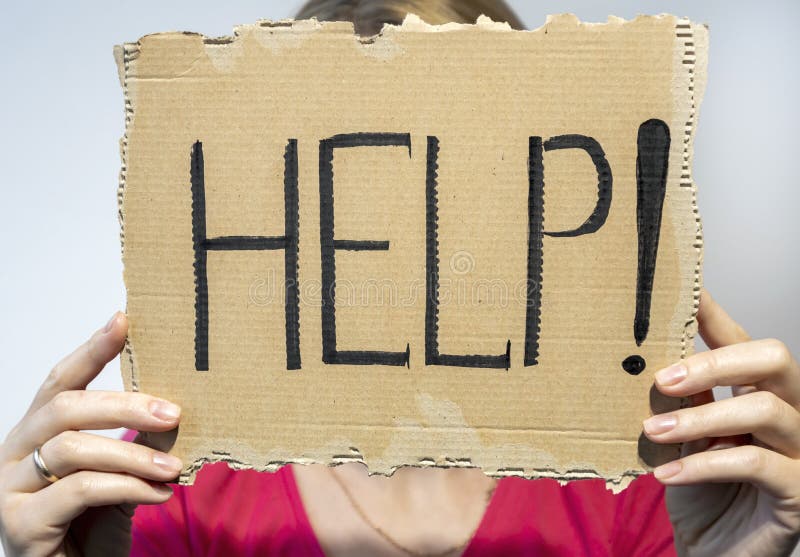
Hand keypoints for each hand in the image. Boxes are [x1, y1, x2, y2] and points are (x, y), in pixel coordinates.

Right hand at [0, 313, 182, 556]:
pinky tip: (160, 494)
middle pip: (65, 408)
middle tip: (173, 412)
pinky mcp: (20, 525)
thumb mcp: (121, 475)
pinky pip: (81, 490)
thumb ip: (135, 442)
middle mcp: (14, 454)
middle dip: (125, 406)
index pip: (60, 381)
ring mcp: (9, 490)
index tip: (123, 322)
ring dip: (134, 454)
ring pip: (73, 449)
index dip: (91, 350)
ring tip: (175, 467)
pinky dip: (128, 488)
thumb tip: (174, 406)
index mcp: (36, 434)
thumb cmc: (94, 527)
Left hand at [644, 290, 799, 555]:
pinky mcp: (798, 491)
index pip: (743, 340)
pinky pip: (755, 463)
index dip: (715, 313)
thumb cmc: (699, 488)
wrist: (712, 548)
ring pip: (762, 409)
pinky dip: (704, 465)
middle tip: (662, 380)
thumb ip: (678, 398)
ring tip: (650, 431)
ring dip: (698, 419)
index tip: (683, 291)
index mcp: (759, 391)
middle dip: (714, 362)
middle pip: (773, 358)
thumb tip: (641, 354)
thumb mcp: (683, 435)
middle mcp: (790, 412)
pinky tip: (667, 473)